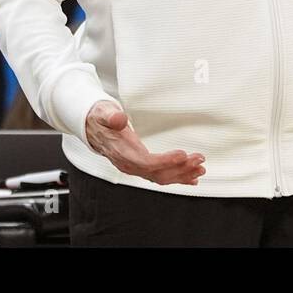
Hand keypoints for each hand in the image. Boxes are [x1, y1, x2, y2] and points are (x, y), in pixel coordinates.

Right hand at [84, 100, 204, 185]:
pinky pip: (161, 176)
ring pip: (161, 177)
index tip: (182, 155)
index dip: (165, 161)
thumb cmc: (100, 120)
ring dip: (182, 174)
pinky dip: (177, 178)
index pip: (145, 162)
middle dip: (180, 169)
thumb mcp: (103, 113)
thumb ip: (111, 116)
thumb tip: (119, 119)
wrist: (93, 128)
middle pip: (157, 173)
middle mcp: (129, 164)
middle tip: (198, 160)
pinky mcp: (141, 167)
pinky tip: (191, 179)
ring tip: (200, 169)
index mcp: (121, 152)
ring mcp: (135, 168)